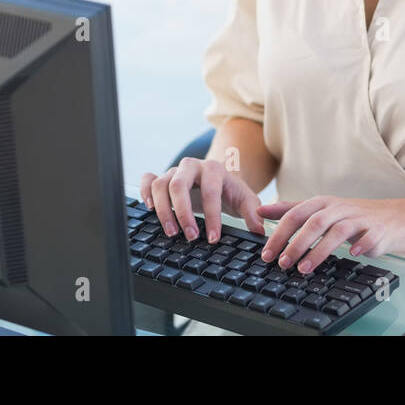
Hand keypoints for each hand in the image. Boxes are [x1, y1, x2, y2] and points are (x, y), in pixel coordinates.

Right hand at [139, 157, 265, 243]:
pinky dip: (145, 192)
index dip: (211, 216)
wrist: (220, 180)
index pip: (209, 192)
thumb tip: (259, 230)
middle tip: (189, 237)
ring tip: (172, 232)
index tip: (212, 238)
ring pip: (160, 184)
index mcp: (213, 169)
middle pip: (178, 184)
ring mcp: (175, 171)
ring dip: (163, 209)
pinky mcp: (163, 177)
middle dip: (182, 213)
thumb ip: (253, 214)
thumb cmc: (231, 192)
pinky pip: (147, 179)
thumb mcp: (246, 201)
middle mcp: (191, 166)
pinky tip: (150, 209)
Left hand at [255, 195, 402, 273]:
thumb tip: (260, 210)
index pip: (295, 215)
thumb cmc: (350, 216)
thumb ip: (291, 210)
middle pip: (314, 223)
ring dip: (319, 250)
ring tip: (304, 268)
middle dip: (295, 243)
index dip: (279, 233)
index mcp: (322, 203)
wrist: (392, 218)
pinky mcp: (377, 230)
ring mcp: (359, 219)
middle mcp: (339, 209)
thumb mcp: (319, 209)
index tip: (267, 253)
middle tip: (282, 263)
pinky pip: (369, 236)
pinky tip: (353, 255)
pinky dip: (361, 245)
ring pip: (337, 231)